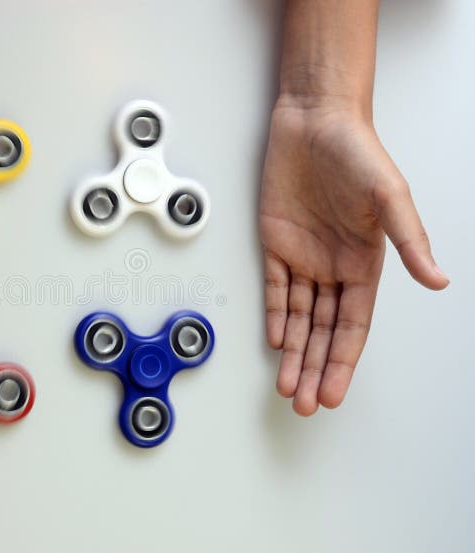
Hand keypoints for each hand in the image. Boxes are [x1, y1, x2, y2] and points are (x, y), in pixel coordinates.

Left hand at [259, 100, 447, 415]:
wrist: (313, 122)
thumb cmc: (356, 152)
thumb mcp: (389, 197)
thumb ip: (410, 240)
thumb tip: (438, 280)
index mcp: (365, 264)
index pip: (353, 326)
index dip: (342, 361)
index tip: (333, 393)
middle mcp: (335, 267)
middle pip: (323, 331)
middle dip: (314, 368)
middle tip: (304, 402)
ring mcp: (305, 258)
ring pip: (299, 317)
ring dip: (293, 351)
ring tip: (286, 385)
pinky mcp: (277, 244)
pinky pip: (276, 289)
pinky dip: (275, 316)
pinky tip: (275, 341)